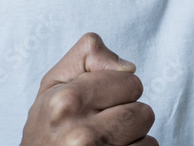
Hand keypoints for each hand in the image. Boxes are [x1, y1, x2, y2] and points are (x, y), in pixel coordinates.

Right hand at [21, 32, 157, 145]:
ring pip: (147, 138)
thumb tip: (129, 68)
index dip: (119, 89)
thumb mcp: (53, 82)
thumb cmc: (46, 126)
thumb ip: (88, 56)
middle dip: (127, 116)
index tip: (100, 102)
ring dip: (131, 138)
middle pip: (143, 112)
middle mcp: (81, 133)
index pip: (130, 81)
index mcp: (67, 101)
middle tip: (103, 124)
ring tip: (105, 140)